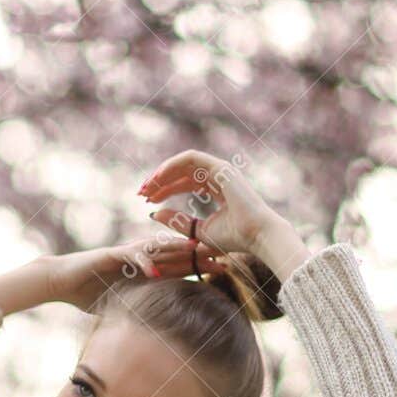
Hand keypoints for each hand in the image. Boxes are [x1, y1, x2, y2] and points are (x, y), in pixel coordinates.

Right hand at [47, 234, 226, 312]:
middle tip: (220, 258)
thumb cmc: (86, 294)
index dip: (198, 268)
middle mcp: (138, 259)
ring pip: (156, 248)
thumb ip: (138, 310)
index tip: (220, 272)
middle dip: (195, 256)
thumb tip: (159, 334)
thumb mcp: (120, 305)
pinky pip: (129, 255)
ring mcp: (125, 255)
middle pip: (173, 254)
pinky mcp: (109, 255)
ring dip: (176, 250)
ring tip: (195, 252)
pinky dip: (142, 262)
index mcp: (144, 270)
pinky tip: (155, 270)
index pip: (176, 267)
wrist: (60, 282)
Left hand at [137, 150, 278, 254]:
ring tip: (145, 188)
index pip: (185, 183)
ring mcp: (221, 170)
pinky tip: (157, 178)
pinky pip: (190, 158)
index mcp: (216, 189)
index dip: (164, 190)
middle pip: (182, 173)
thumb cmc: (233, 238)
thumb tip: (153, 213)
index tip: (146, 201)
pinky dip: (171, 165)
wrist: (255, 236)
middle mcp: (218, 177)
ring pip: (183, 164)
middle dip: (159, 181)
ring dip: (162, 173)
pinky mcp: (220, 167)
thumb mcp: (197, 231)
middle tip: (140, 193)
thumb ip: (177, 221)